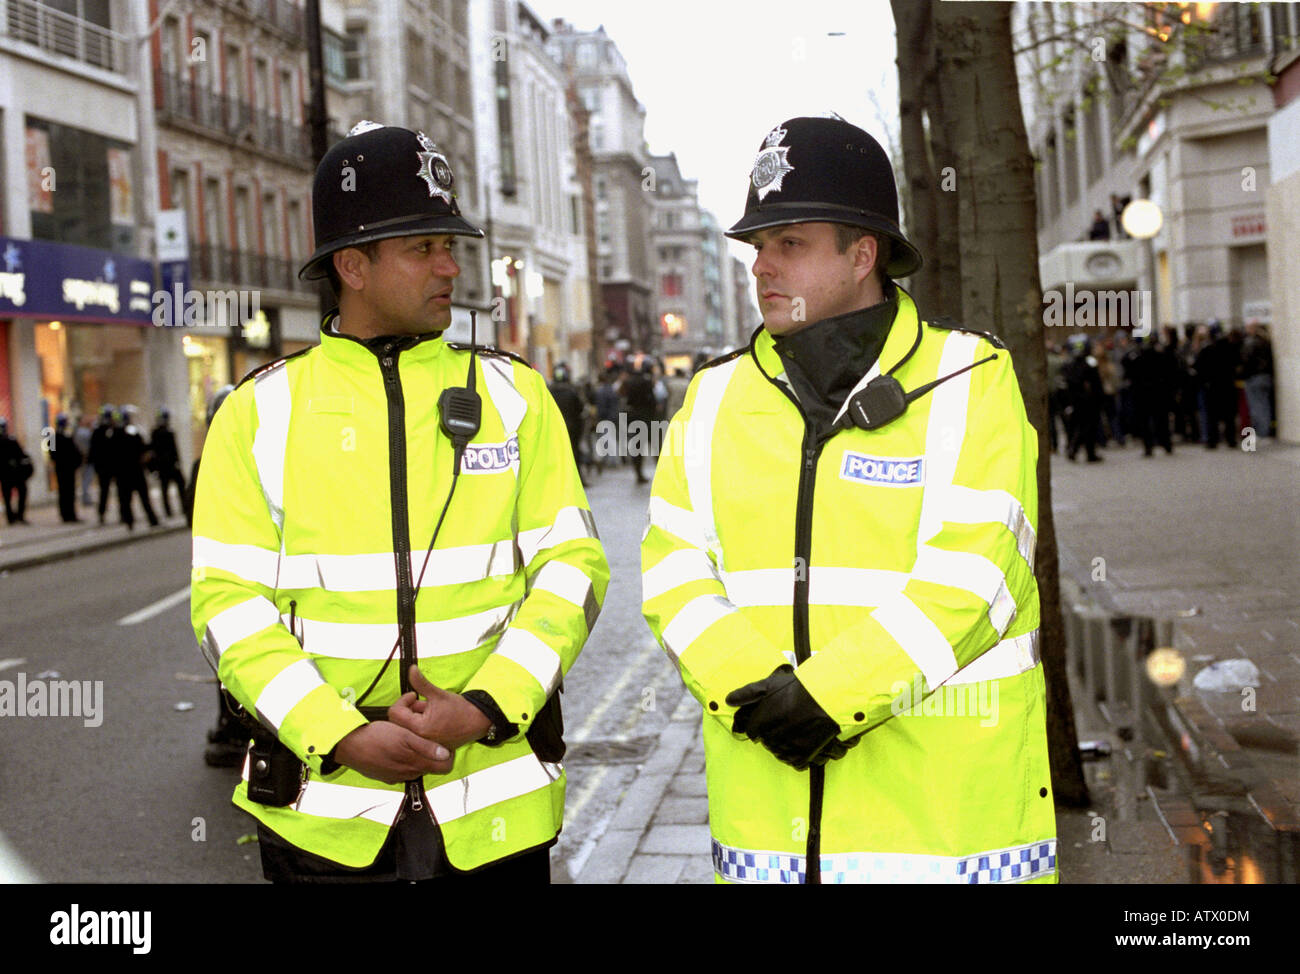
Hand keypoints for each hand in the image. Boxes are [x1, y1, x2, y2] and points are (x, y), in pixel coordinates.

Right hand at [332, 721, 454, 783]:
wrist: (350, 746)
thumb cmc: (377, 737)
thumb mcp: (404, 736)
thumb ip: (426, 747)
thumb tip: (445, 755)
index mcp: (415, 764)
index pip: (444, 767)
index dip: (448, 755)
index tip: (442, 741)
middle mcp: (408, 774)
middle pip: (430, 767)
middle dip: (432, 754)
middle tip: (424, 737)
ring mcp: (396, 777)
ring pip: (415, 768)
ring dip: (416, 756)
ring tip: (409, 740)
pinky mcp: (385, 776)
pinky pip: (401, 770)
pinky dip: (403, 760)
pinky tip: (396, 748)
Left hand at [386, 664, 491, 750]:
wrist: (478, 722)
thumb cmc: (460, 710)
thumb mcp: (438, 694)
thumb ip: (421, 683)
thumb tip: (411, 669)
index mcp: (420, 728)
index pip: (395, 713)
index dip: (403, 700)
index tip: (415, 695)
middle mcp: (420, 739)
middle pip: (400, 722)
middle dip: (408, 709)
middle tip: (421, 701)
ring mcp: (425, 744)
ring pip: (408, 728)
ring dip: (415, 716)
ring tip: (430, 709)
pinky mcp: (430, 746)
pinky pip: (417, 734)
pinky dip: (421, 724)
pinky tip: (434, 719)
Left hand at [726, 667, 843, 770]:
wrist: (825, 698)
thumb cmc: (797, 689)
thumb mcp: (769, 684)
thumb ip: (747, 693)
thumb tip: (729, 700)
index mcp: (760, 723)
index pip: (752, 730)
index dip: (760, 723)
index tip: (771, 718)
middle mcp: (771, 738)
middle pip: (766, 741)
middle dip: (773, 733)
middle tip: (787, 721)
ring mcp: (787, 748)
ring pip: (779, 753)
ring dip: (784, 745)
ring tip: (796, 730)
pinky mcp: (803, 756)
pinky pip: (795, 763)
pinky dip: (797, 755)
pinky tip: (803, 742)